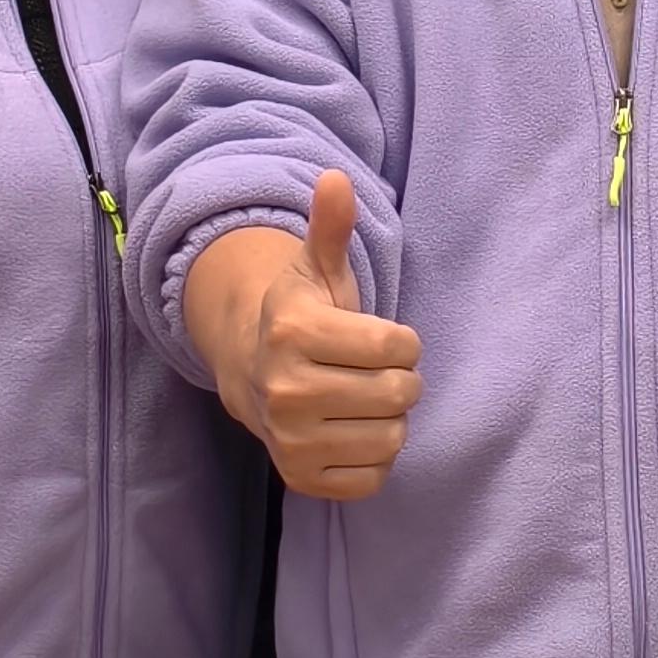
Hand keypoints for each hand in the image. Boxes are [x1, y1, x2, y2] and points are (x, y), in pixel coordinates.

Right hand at [186, 170, 421, 501]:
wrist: (253, 375)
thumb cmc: (303, 316)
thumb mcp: (317, 268)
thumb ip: (331, 227)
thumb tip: (336, 179)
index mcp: (293, 332)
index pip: (396, 346)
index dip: (404, 341)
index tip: (382, 337)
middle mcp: (285, 390)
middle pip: (399, 394)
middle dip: (401, 379)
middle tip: (374, 371)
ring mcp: (290, 440)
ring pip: (391, 438)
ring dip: (391, 419)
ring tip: (364, 400)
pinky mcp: (300, 479)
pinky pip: (373, 479)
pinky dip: (375, 458)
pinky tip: (353, 432)